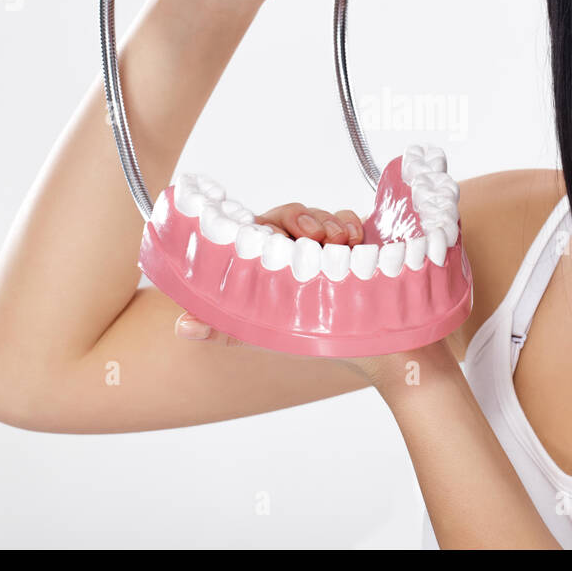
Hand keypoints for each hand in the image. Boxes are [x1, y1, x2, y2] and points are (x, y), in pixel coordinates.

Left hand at [173, 201, 418, 385]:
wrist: (388, 356)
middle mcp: (298, 254)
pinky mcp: (358, 242)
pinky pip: (349, 217)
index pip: (258, 231)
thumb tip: (183, 326)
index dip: (269, 225)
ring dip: (329, 222)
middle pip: (289, 216)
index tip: (286, 232)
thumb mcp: (270, 335)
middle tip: (318, 236)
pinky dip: (351, 222)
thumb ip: (227, 329)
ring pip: (319, 214)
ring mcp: (329, 247)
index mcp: (271, 270)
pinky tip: (358, 239)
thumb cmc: (325, 346)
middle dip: (302, 220)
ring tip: (342, 243)